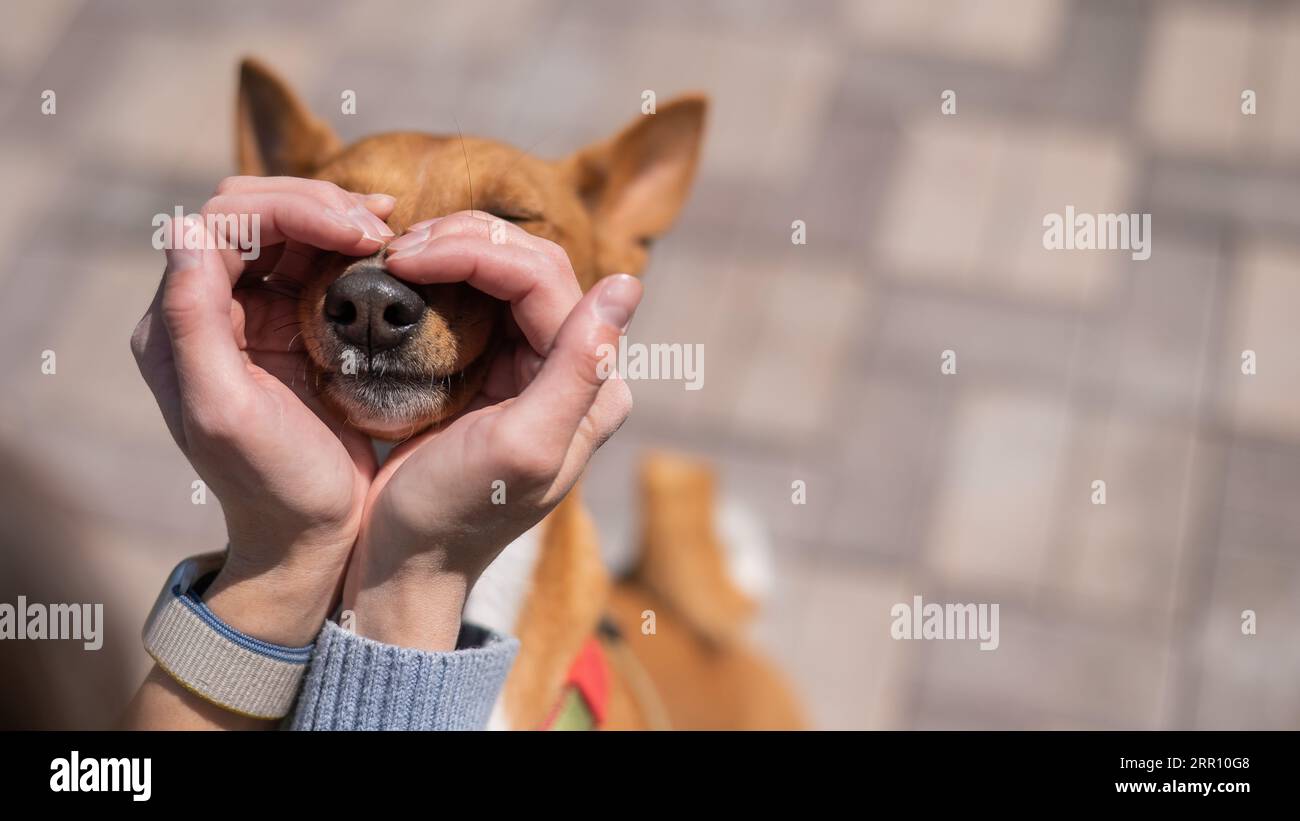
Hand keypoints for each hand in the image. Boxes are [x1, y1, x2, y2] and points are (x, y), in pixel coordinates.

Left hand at [131, 176, 395, 645]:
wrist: (312, 536)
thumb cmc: (274, 485)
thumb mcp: (226, 413)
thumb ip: (195, 324)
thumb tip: (191, 232)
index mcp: (181, 324)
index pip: (224, 224)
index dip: (291, 211)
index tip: (359, 235)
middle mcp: (208, 308)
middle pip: (253, 211)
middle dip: (317, 205)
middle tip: (381, 226)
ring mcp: (253, 314)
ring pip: (286, 227)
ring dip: (336, 217)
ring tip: (389, 230)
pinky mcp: (294, 325)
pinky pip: (317, 259)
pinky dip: (351, 244)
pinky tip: (390, 250)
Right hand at [341, 212, 641, 650]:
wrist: (405, 562)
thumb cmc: (456, 513)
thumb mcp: (522, 446)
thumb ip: (578, 368)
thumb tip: (627, 284)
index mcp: (591, 386)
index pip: (544, 280)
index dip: (478, 251)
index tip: (407, 256)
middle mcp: (571, 368)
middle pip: (529, 265)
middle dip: (464, 241)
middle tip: (396, 248)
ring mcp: (529, 367)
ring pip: (501, 273)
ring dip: (449, 251)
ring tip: (393, 255)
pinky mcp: (488, 369)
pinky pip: (471, 299)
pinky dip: (438, 276)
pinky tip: (399, 274)